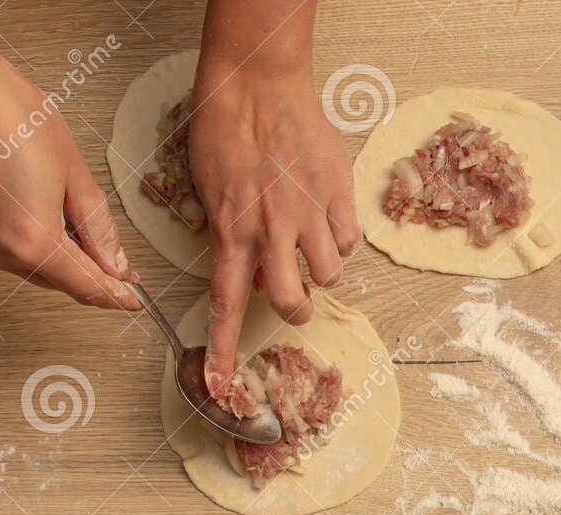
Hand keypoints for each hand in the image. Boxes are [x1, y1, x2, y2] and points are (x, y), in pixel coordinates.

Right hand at [0, 41, 138, 309]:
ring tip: (87, 237)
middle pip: (62, 283)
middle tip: (120, 266)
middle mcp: (3, 253)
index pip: (86, 286)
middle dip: (93, 277)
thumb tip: (116, 264)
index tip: (135, 299)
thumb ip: (98, 228)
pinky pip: (17, 255)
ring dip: (66, 263)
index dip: (115, 295)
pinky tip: (54, 226)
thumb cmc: (12, 117)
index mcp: (34, 241)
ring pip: (39, 271)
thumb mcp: (74, 173)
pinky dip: (40, 250)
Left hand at [187, 61, 359, 386]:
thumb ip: (233, 234)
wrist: (258, 82)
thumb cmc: (225, 128)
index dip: (224, 351)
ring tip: (310, 239)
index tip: (222, 386)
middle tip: (294, 293)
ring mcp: (309, 213)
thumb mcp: (211, 189)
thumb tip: (257, 266)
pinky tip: (327, 214)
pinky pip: (350, 237)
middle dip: (296, 307)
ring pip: (329, 274)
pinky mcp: (338, 192)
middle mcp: (271, 231)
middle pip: (293, 301)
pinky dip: (341, 235)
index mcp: (232, 232)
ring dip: (321, 266)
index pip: (227, 305)